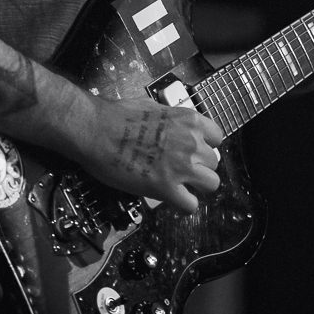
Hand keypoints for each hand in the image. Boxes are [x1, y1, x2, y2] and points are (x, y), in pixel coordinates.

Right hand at [78, 95, 223, 214]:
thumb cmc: (116, 115)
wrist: (96, 130)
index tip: (195, 152)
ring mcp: (181, 166)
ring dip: (197, 187)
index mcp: (188, 120)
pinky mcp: (166, 188)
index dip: (205, 147)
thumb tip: (167, 124)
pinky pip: (191, 206)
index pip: (217, 137)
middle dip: (200, 167)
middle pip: (213, 163)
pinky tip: (173, 200)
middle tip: (183, 171)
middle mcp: (191, 143)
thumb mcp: (151, 108)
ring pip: (212, 184)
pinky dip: (183, 206)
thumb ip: (168, 120)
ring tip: (182, 187)